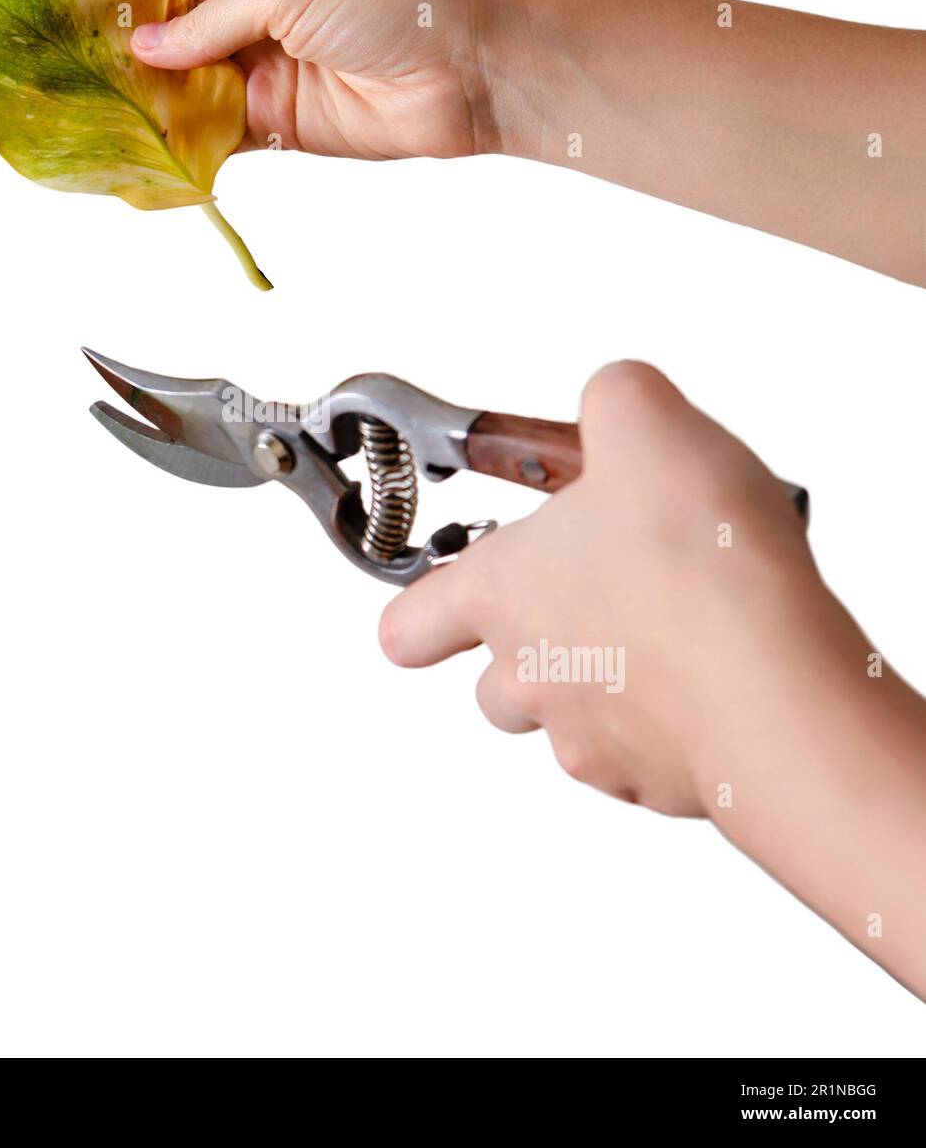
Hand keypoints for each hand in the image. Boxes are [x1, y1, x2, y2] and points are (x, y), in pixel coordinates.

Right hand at [65, 0, 514, 160]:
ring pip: (179, 74)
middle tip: (44, 36)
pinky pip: (212, 129)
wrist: (469, 67)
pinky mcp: (277, 118)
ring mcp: (260, 58)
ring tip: (74, 97)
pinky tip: (135, 144)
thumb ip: (211, 23)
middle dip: (105, 19)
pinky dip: (177, 139)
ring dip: (134, 87)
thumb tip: (144, 54)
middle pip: (160, 4)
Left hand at [381, 361, 821, 813]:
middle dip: (537, 649)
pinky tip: (720, 678)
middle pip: (496, 684)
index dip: (423, 613)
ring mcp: (589, 742)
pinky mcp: (655, 789)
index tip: (441, 603)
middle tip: (600, 601)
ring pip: (569, 725)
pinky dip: (673, 725)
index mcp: (501, 593)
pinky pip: (646, 759)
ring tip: (672, 635)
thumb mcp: (649, 425)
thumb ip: (613, 398)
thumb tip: (614, 399)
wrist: (778, 690)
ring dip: (604, 688)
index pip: (410, 625)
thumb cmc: (700, 567)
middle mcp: (528, 677)